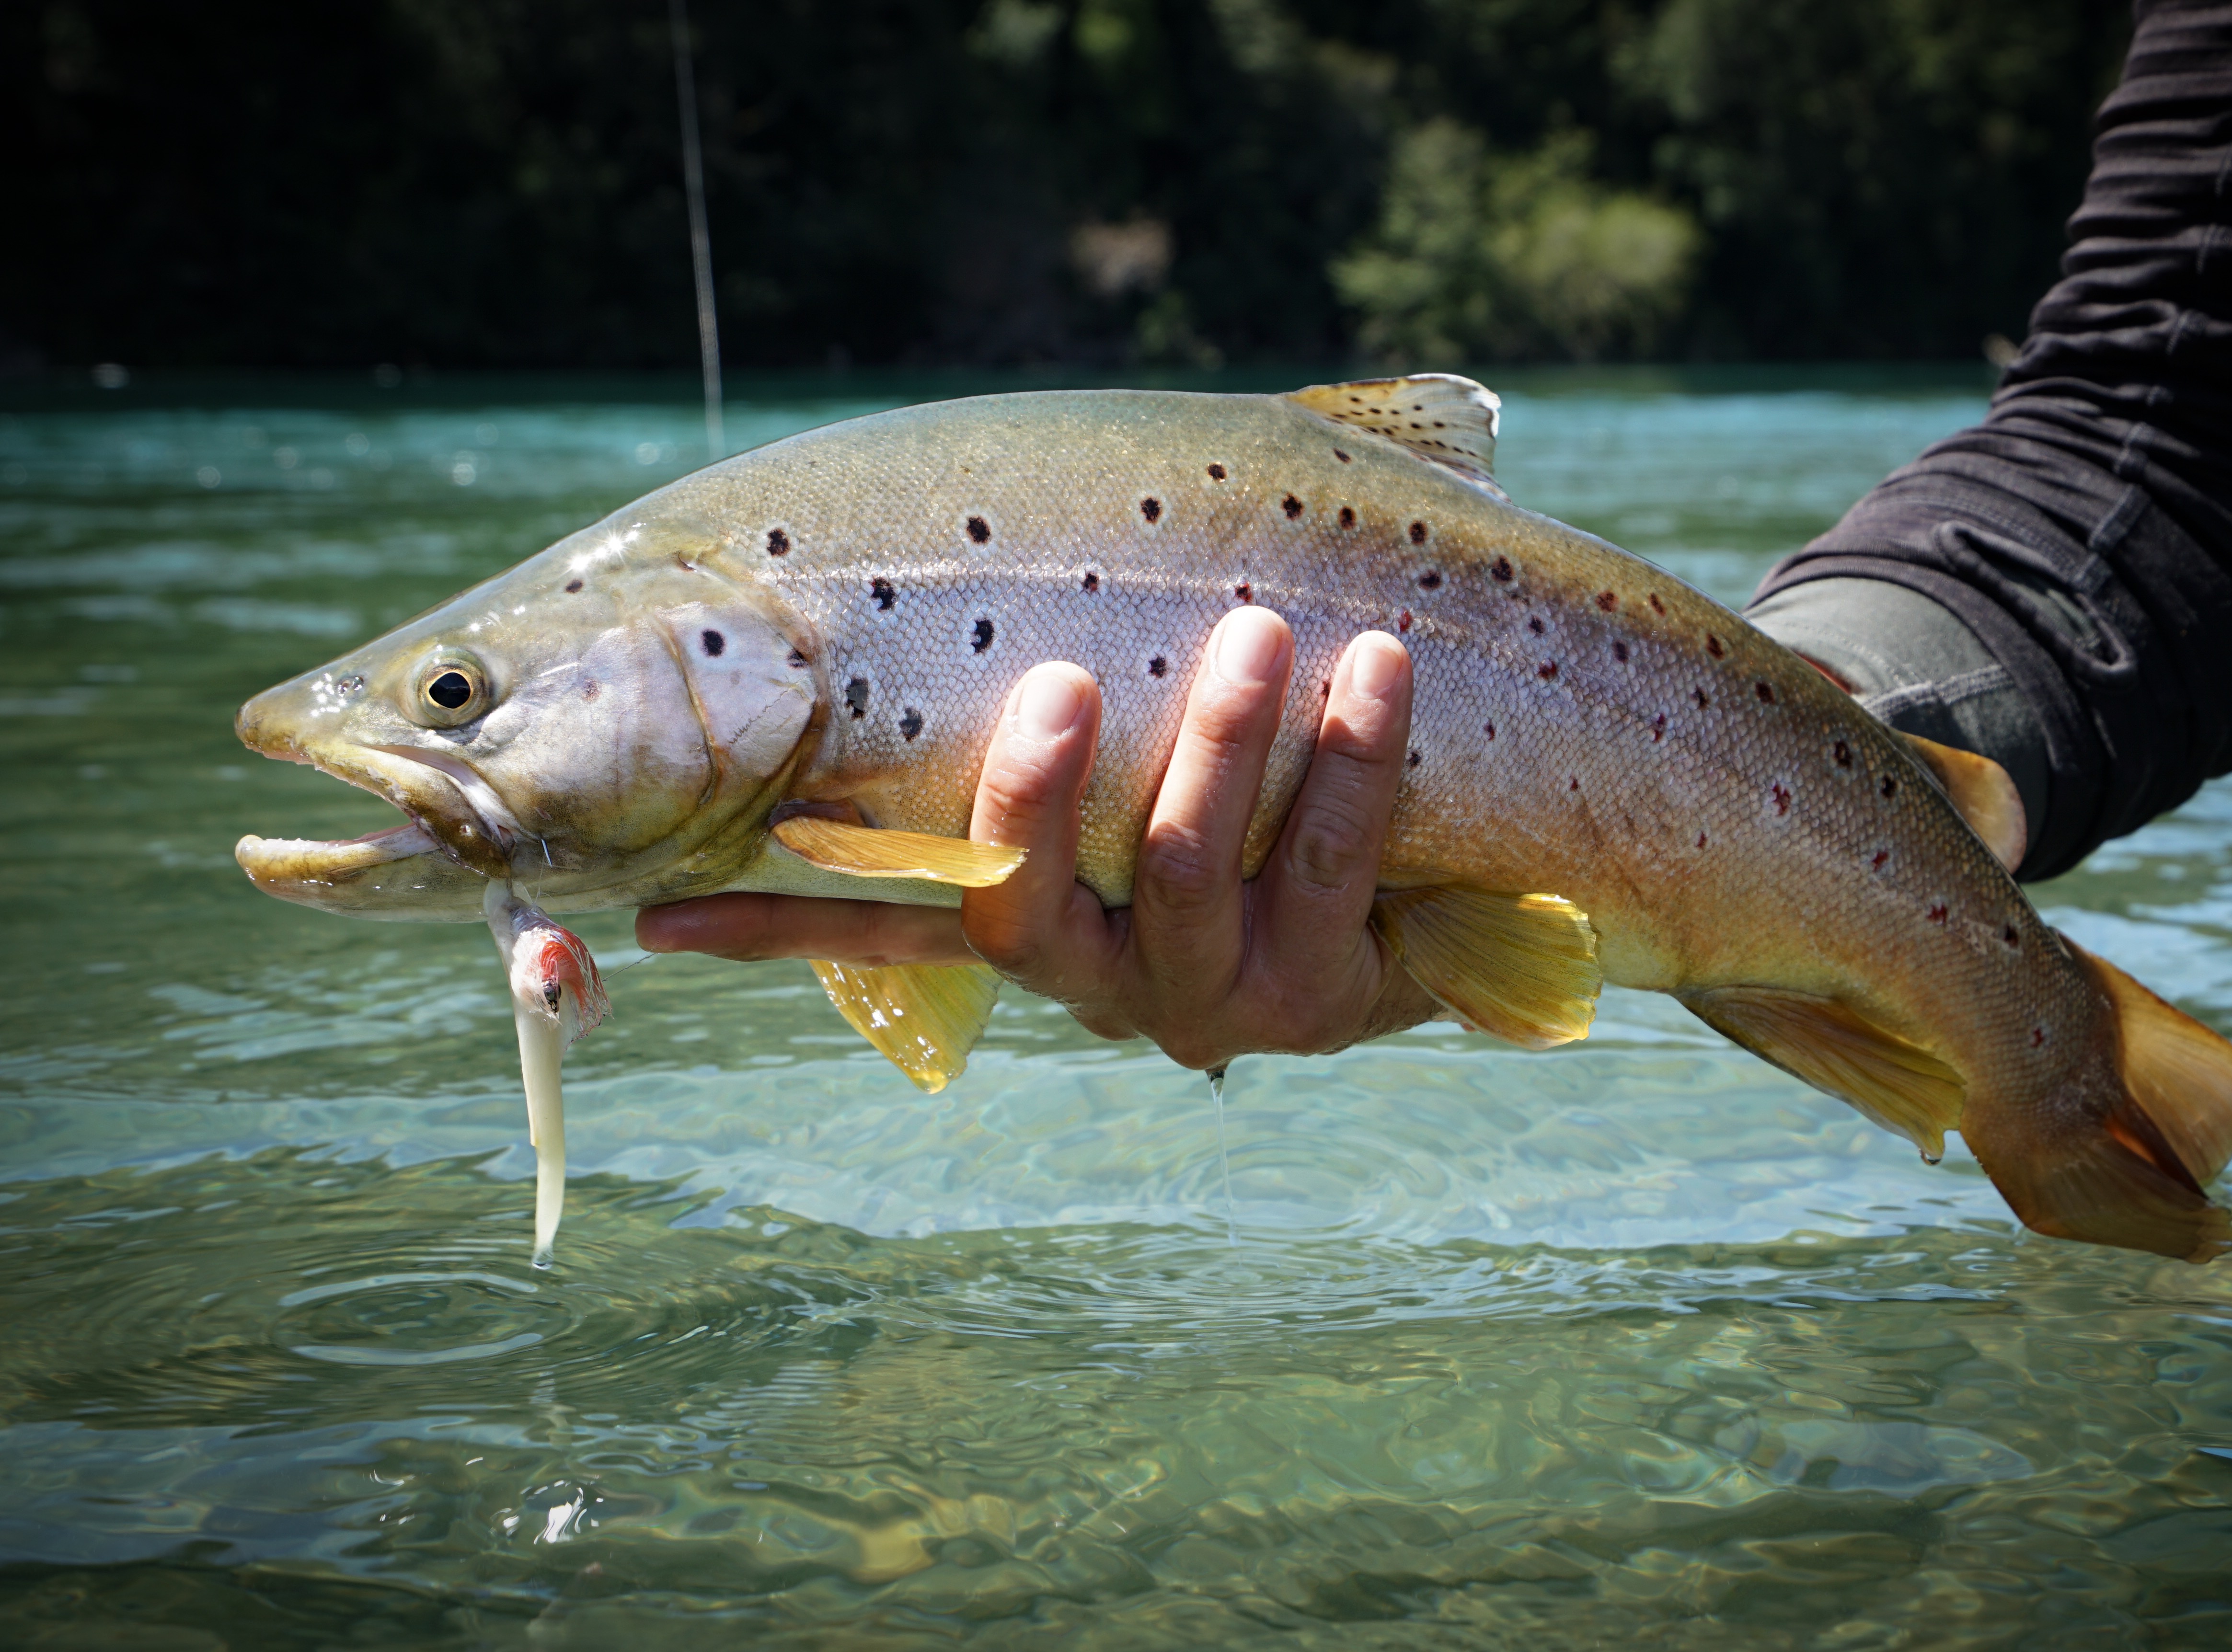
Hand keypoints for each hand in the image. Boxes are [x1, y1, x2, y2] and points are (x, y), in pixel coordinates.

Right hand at [635, 608, 1436, 1066]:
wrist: (1409, 928)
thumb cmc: (1243, 822)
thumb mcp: (1131, 789)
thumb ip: (1043, 747)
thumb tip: (866, 636)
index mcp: (1039, 940)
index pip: (891, 932)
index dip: (774, 938)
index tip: (670, 918)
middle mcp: (1105, 987)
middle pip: (1032, 903)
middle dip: (1036, 788)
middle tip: (1059, 673)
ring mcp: (1212, 996)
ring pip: (1184, 866)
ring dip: (1217, 738)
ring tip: (1258, 624)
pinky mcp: (1324, 992)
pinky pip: (1329, 855)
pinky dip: (1352, 753)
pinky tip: (1378, 665)